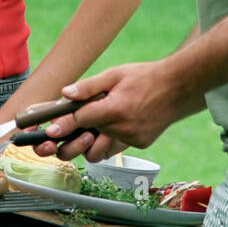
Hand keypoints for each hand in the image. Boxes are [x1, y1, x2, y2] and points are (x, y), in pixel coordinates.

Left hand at [34, 61, 182, 162]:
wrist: (178, 87)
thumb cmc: (145, 77)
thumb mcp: (115, 74)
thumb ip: (89, 87)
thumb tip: (65, 93)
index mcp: (115, 109)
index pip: (81, 120)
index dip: (63, 124)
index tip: (49, 131)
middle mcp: (124, 128)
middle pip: (87, 144)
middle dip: (72, 143)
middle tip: (61, 138)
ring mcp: (132, 139)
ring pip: (101, 152)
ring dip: (90, 144)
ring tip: (90, 129)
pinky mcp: (139, 144)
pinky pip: (115, 148)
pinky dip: (109, 139)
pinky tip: (113, 124)